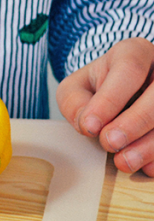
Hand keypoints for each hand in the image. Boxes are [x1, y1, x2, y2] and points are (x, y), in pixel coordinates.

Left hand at [56, 37, 153, 175]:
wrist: (122, 91)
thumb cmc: (100, 87)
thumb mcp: (77, 87)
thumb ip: (74, 102)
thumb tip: (87, 124)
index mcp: (134, 52)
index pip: (129, 69)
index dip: (110, 100)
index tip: (91, 127)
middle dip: (134, 122)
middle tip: (110, 143)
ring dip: (150, 145)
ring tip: (124, 161)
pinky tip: (148, 168)